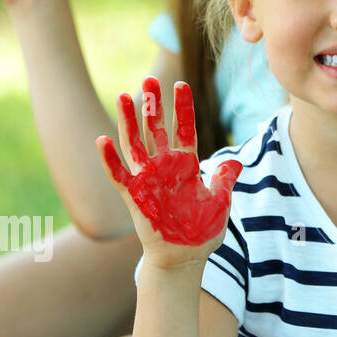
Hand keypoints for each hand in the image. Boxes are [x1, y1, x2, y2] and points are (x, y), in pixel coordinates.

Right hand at [97, 77, 239, 263]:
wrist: (185, 257)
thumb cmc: (202, 230)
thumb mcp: (220, 201)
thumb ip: (224, 179)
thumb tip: (235, 160)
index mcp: (188, 165)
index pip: (185, 129)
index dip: (182, 108)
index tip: (181, 85)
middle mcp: (166, 167)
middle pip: (157, 130)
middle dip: (153, 105)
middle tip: (148, 79)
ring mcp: (149, 180)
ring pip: (135, 145)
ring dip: (128, 122)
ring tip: (123, 96)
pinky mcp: (135, 197)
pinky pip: (119, 175)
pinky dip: (110, 159)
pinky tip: (101, 140)